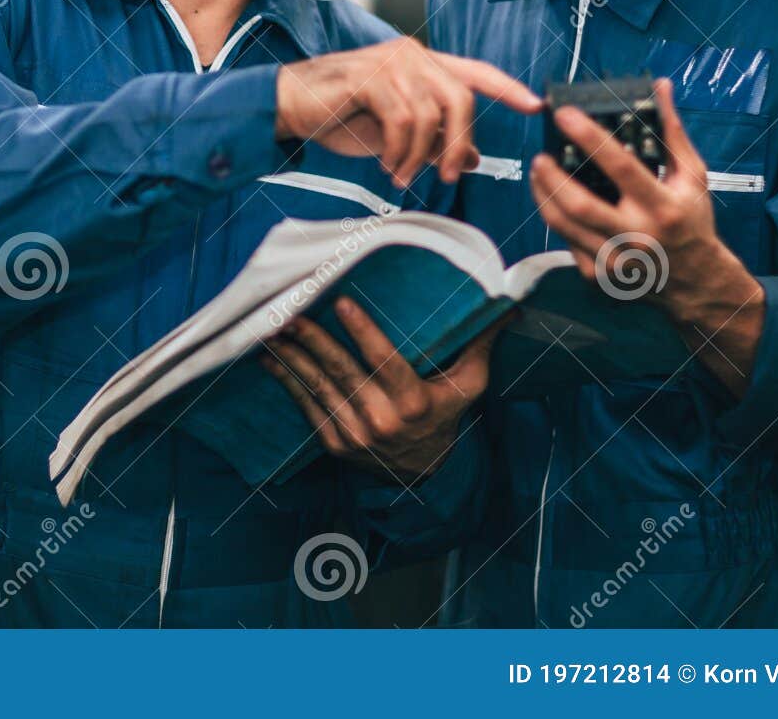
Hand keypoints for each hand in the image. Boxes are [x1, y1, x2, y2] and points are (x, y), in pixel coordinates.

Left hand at [259, 296, 498, 480]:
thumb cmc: (446, 415)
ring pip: (319, 388)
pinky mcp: (334, 444)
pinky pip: (307, 407)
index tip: (342, 303)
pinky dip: (286, 382)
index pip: (385, 362)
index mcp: (415, 403)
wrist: (423, 474)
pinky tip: (270, 359)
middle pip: (342, 373)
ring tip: (271, 330)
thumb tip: (507, 305)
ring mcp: (355, 435)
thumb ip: (479, 345)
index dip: (363, 333)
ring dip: (292, 357)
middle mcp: (382, 421)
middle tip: (290, 312)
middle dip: (313, 340)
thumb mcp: (469, 385)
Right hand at [276, 38, 540, 188]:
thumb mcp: (394, 135)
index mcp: (420, 63)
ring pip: (431, 115)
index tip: (536, 105)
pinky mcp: (370, 77)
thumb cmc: (339, 115)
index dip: (507, 88)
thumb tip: (473, 158)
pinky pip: (404, 120)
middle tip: (447, 176)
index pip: (474, 72)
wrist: (287, 105)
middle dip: (459, 143)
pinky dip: (400, 151)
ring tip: (400, 175)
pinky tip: (386, 166)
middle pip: (460, 99)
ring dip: (419, 156)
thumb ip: (433, 140)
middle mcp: (411, 55)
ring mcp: (390, 62)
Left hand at [529, 79, 763, 394]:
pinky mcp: (598, 274)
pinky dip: (557, 219)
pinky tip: (553, 201)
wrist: (694, 280)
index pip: (621, 168)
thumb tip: (658, 87)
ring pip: (564, 225)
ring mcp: (615, 260)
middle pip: (581, 205)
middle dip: (552, 177)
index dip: (590, 139)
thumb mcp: (693, 175)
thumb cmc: (692, 221)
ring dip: (544, 195)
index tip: (565, 115)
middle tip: (539, 155)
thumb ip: (670, 132)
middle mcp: (637, 236)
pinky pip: (567, 243)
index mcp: (662, 206)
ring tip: (538, 172)